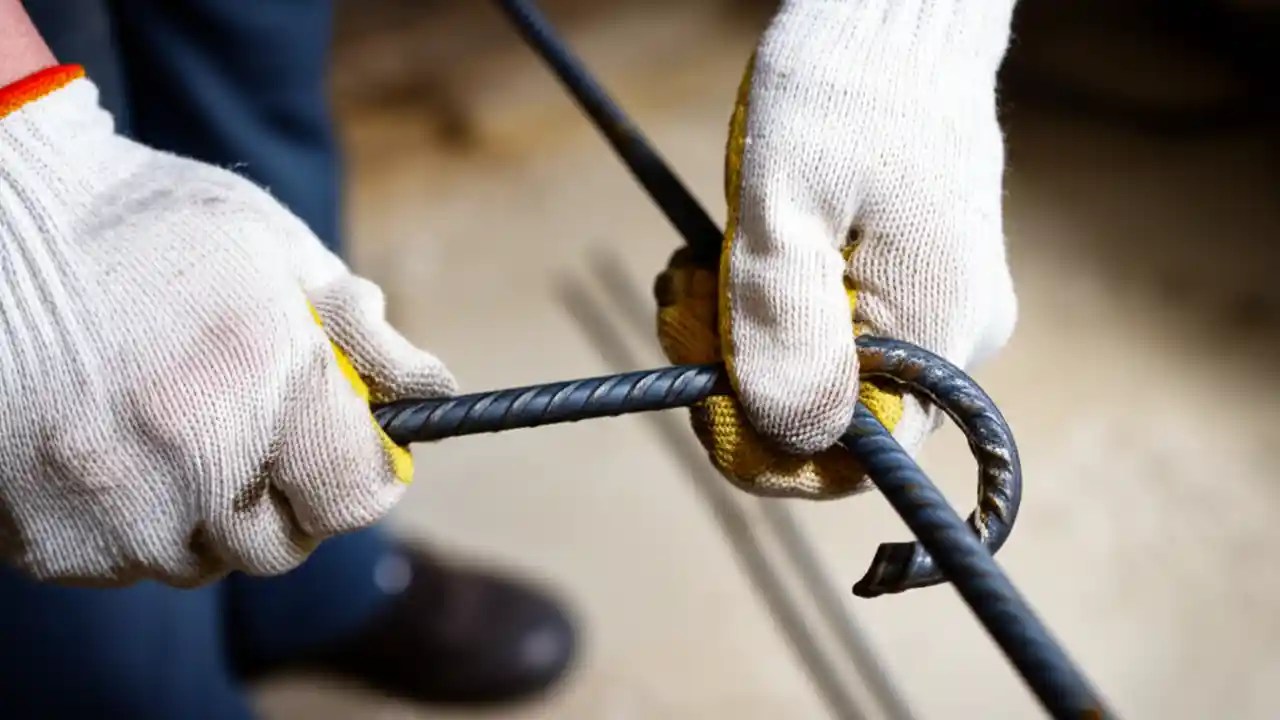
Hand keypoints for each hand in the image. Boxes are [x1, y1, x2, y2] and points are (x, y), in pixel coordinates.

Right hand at [0, 68, 454, 585]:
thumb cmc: (144, 225)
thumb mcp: (274, 249)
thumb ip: (361, 332)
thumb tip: (432, 391)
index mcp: (262, 378)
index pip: (357, 495)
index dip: (366, 473)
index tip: (357, 449)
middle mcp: (192, 459)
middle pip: (285, 542)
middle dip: (295, 496)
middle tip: (266, 432)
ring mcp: (112, 507)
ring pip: (205, 559)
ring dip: (216, 512)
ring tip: (183, 428)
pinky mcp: (48, 537)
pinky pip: (127, 562)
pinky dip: (141, 521)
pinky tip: (121, 446)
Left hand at [657, 0, 1017, 496]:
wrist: (888, 15)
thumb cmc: (837, 93)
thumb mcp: (782, 211)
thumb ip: (782, 331)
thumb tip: (790, 443)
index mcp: (939, 327)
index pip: (856, 454)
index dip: (767, 448)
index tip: (699, 395)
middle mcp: (955, 331)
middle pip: (833, 410)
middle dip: (741, 374)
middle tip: (682, 303)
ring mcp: (936, 301)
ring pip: (822, 364)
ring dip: (743, 332)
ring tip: (697, 269)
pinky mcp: (912, 274)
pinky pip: (833, 322)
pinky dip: (770, 302)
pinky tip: (733, 256)